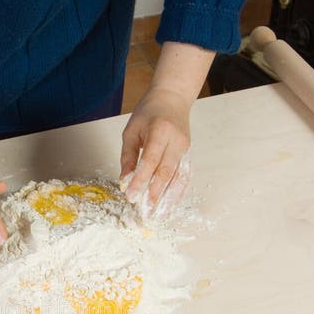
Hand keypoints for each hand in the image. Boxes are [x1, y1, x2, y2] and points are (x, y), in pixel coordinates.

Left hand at [120, 86, 190, 215]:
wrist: (173, 98)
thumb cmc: (148, 113)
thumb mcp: (131, 131)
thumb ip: (128, 157)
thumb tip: (124, 182)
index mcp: (160, 131)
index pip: (150, 161)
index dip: (141, 180)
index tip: (132, 196)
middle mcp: (176, 141)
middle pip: (167, 172)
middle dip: (155, 194)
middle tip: (145, 211)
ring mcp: (185, 148)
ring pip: (180, 177)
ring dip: (170, 198)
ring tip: (160, 214)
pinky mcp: (189, 154)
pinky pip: (185, 176)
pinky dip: (178, 192)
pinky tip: (170, 204)